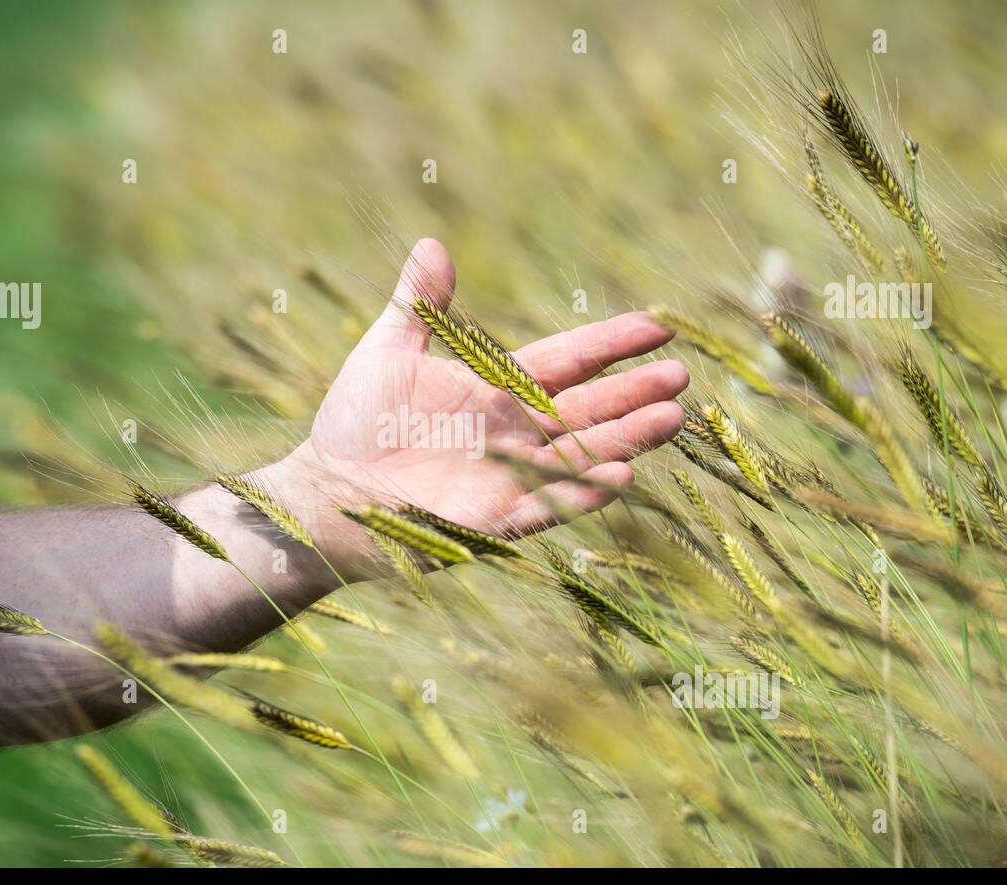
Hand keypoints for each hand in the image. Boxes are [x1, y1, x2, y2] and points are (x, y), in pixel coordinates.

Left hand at [269, 239, 687, 571]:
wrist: (324, 489)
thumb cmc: (356, 421)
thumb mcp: (388, 351)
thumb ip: (417, 303)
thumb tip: (432, 243)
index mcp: (498, 389)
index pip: (569, 362)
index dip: (612, 345)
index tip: (659, 326)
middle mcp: (516, 433)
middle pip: (589, 410)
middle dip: (635, 394)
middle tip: (681, 377)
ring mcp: (511, 476)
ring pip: (582, 456)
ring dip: (626, 440)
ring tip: (672, 419)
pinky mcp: (495, 519)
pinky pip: (548, 504)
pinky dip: (583, 493)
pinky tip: (620, 476)